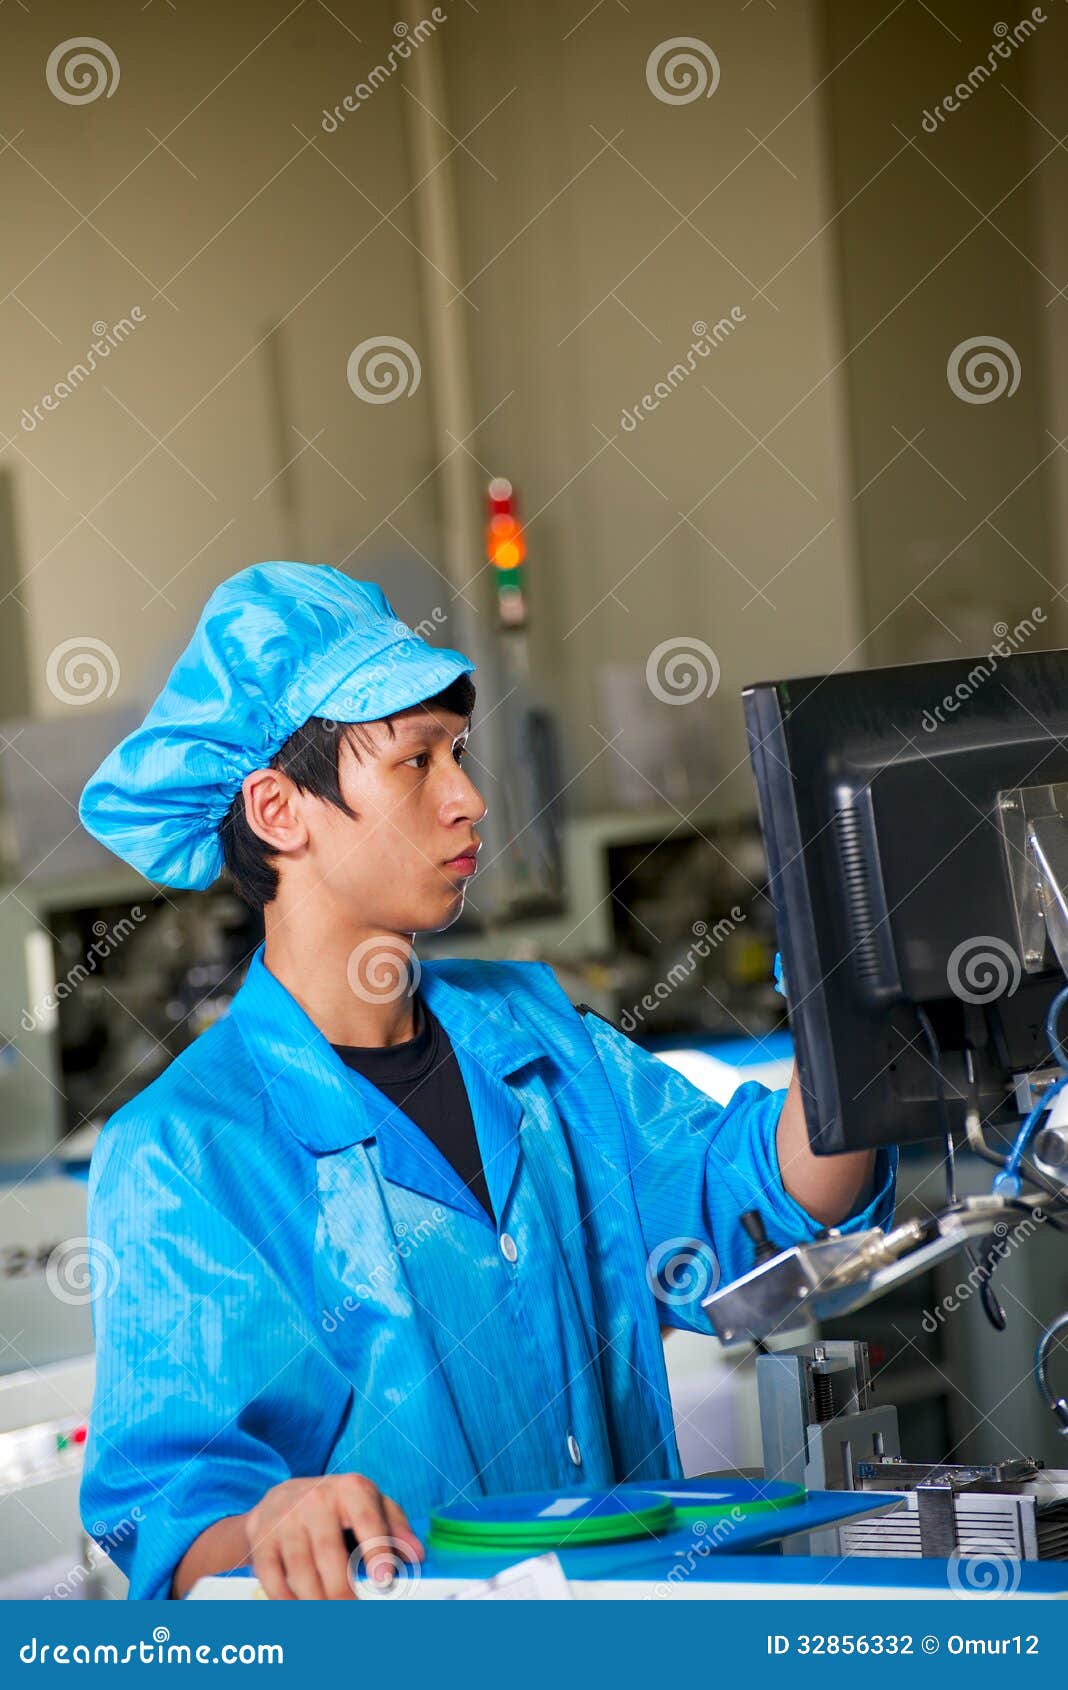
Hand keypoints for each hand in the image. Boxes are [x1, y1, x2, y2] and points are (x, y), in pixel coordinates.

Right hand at [244, 1474, 423, 1599]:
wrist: (282, 1497)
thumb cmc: (337, 1506)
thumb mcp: (371, 1504)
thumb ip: (396, 1526)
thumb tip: (417, 1554)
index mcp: (351, 1489)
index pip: (367, 1520)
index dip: (377, 1550)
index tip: (384, 1580)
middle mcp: (316, 1499)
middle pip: (330, 1554)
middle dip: (342, 1591)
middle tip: (353, 1615)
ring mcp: (285, 1518)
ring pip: (301, 1569)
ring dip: (316, 1602)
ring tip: (328, 1620)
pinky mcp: (261, 1537)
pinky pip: (272, 1577)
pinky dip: (286, 1601)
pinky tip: (299, 1612)